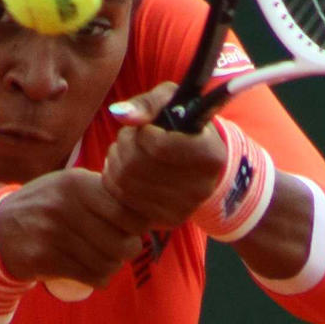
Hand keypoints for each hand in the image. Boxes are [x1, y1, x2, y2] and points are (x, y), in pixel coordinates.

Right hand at [0, 168, 147, 289]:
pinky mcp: (44, 259)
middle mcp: (63, 206)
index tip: (132, 228)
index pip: (127, 210)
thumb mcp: (69, 185)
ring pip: (108, 262)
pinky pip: (90, 276)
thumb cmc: (46, 206)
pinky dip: (99, 278)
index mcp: (75, 183)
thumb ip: (102, 190)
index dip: (137, 224)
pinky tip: (95, 273)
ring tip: (106, 261)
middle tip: (121, 249)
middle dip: (128, 250)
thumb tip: (147, 209)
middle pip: (122, 241)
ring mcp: (52, 234)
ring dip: (113, 267)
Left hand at [102, 82, 226, 227]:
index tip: (146, 128)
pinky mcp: (165, 221)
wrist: (196, 163)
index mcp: (211, 155)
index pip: (160, 146)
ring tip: (124, 149)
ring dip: (115, 159)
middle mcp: (201, 187)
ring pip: (125, 182)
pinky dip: (114, 179)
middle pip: (137, 165)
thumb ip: (148, 103)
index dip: (144, 133)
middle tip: (129, 135)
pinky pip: (121, 199)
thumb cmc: (181, 125)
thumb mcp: (172, 102)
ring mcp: (183, 208)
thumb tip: (121, 114)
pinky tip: (123, 168)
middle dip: (125, 143)